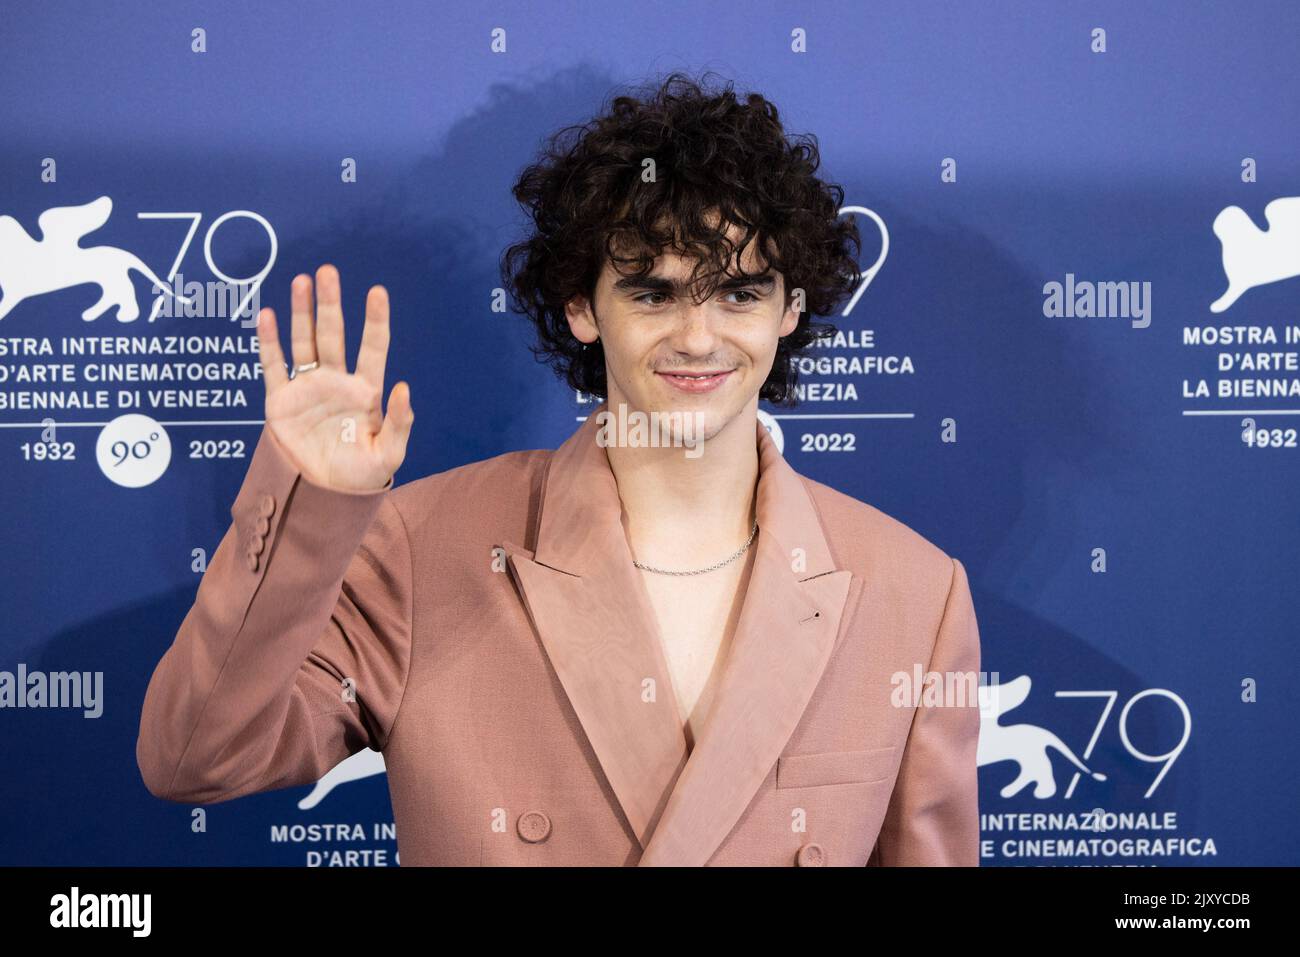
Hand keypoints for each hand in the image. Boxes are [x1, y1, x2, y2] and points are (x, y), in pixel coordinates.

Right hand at [254, 264, 412, 491]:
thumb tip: (404, 387)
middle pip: (333, 335)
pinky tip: (267, 315)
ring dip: (302, 312)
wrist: (323, 496)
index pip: (372, 348)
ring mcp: (307, 388)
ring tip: (301, 281)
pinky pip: (273, 366)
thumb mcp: (388, 455)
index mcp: (365, 391)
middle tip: (328, 271)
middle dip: (330, 304)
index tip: (377, 292)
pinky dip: (269, 342)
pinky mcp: (281, 401)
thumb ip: (399, 424)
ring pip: (303, 342)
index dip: (375, 321)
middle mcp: (336, 382)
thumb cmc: (361, 476)